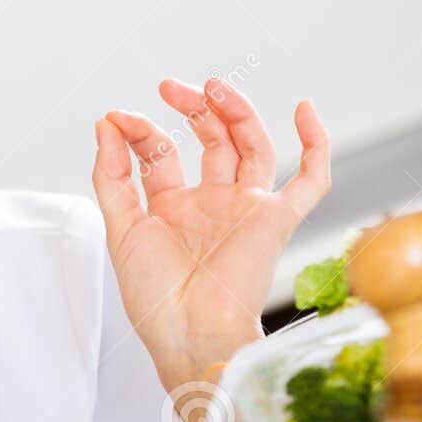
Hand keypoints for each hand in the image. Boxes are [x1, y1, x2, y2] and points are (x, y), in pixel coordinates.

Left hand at [91, 78, 330, 396]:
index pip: (162, 153)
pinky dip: (315, 145)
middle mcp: (211, 204)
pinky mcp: (277, 221)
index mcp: (172, 208)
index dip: (141, 130)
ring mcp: (245, 209)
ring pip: (251, 146)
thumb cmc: (153, 297)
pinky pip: (310, 180)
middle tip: (170, 87)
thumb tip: (106, 122)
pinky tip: (303, 110)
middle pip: (211, 140)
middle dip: (192, 109)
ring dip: (235, 112)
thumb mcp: (119, 228)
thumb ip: (111, 175)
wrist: (188, 334)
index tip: (117, 118)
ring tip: (213, 88)